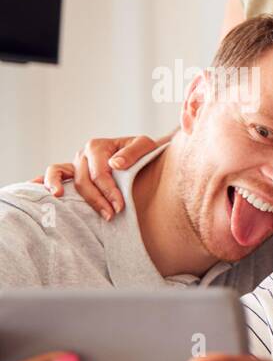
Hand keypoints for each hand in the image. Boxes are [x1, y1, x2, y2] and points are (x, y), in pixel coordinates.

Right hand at [33, 135, 158, 220]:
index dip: (109, 191)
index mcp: (98, 146)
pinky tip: (39, 191)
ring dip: (64, 190)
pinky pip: (54, 175)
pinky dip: (44, 182)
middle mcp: (82, 153)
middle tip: (111, 215)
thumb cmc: (145, 152)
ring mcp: (75, 163)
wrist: (143, 154)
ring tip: (62, 199)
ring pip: (63, 176)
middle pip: (83, 180)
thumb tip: (115, 164)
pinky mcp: (72, 172)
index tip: (119, 207)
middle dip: (96, 199)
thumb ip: (133, 152)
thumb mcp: (145, 146)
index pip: (99, 173)